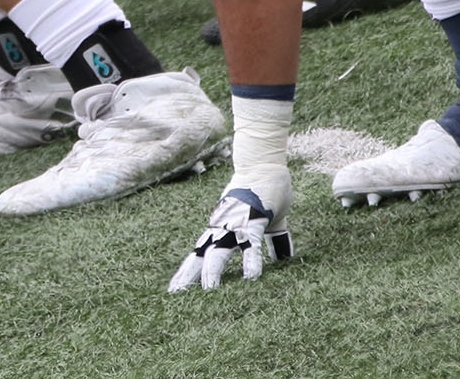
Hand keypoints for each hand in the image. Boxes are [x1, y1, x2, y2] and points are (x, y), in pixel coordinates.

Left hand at [167, 174, 293, 292]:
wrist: (264, 162)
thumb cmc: (263, 189)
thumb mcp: (266, 222)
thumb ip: (272, 242)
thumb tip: (284, 259)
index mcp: (221, 227)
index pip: (201, 252)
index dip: (189, 270)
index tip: (177, 288)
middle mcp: (222, 227)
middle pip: (200, 254)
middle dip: (188, 276)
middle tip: (176, 296)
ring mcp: (235, 223)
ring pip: (219, 250)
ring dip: (213, 271)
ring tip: (209, 292)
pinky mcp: (254, 219)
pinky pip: (252, 243)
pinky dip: (251, 260)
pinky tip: (252, 278)